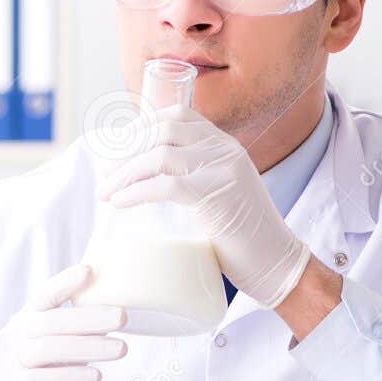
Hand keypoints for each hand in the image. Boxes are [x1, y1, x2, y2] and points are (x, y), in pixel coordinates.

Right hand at [0, 263, 126, 380]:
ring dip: (87, 346)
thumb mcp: (54, 359)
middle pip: (48, 322)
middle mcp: (10, 340)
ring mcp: (5, 366)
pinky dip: (69, 376)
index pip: (42, 297)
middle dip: (88, 317)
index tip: (90, 271)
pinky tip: (96, 376)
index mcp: (22, 326)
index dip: (64, 283)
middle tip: (124, 316)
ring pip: (45, 349)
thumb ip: (72, 340)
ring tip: (121, 349)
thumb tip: (112, 318)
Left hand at [97, 105, 311, 308]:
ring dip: (125, 174)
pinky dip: (136, 192)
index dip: (141, 126)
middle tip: (105, 173)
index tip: (117, 147)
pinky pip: (165, 184)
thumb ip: (193, 177)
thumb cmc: (242, 237)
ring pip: (160, 155)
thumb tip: (145, 177)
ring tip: (106, 192)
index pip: (177, 116)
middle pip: (163, 130)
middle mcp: (225, 149)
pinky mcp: (217, 194)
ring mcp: (224, 168)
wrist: (277, 264)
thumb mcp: (218, 193)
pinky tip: (119, 202)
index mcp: (224, 145)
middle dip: (126, 150)